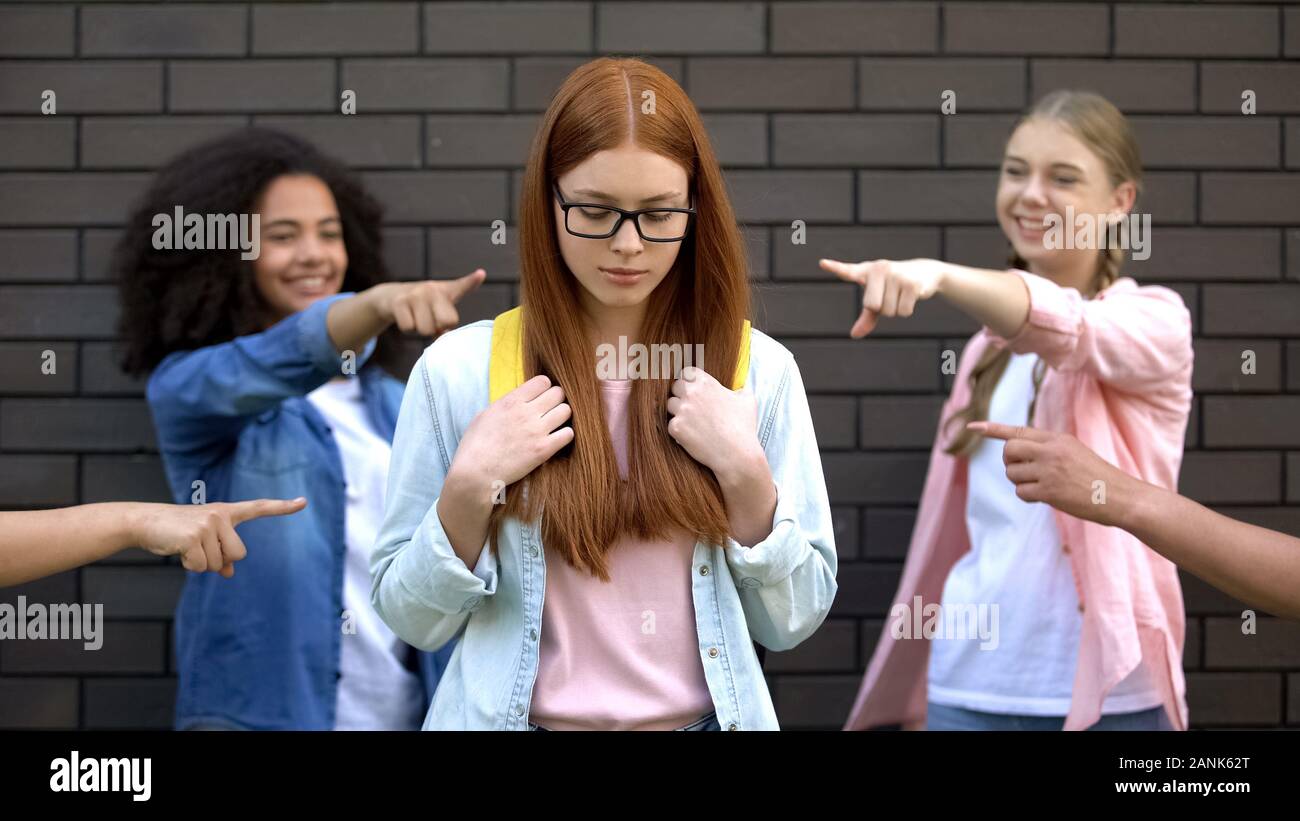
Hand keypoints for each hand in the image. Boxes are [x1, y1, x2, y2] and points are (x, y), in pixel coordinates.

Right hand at [133, 497, 307, 577]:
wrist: (145, 522)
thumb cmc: (176, 532)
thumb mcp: (201, 540)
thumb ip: (219, 554)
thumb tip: (229, 573)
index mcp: (227, 513)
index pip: (259, 507)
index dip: (282, 507)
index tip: (304, 502)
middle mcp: (221, 515)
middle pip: (238, 554)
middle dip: (219, 559)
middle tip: (198, 547)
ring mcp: (208, 524)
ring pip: (219, 563)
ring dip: (202, 563)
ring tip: (186, 547)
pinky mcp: (194, 536)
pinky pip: (202, 566)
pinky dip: (190, 566)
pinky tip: (179, 551)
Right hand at [376, 269, 485, 337]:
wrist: (392, 296)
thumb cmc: (424, 304)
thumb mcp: (442, 303)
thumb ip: (451, 317)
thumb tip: (445, 330)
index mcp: (445, 291)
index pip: (462, 286)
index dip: (471, 281)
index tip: (481, 274)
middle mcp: (431, 289)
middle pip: (444, 323)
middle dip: (438, 328)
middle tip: (431, 320)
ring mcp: (415, 295)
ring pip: (425, 329)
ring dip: (421, 330)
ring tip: (418, 318)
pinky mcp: (399, 302)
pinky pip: (409, 328)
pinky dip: (408, 329)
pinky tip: (407, 317)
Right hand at [446, 375, 573, 500]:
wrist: (475, 473)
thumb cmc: (474, 446)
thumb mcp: (484, 415)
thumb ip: (504, 405)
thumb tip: (517, 402)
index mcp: (511, 401)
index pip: (542, 381)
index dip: (544, 388)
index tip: (540, 398)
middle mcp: (526, 412)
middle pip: (558, 393)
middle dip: (556, 400)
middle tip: (550, 411)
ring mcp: (537, 430)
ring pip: (566, 411)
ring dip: (562, 417)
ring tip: (554, 425)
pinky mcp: (544, 450)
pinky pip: (568, 434)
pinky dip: (565, 435)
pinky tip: (556, 439)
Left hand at [665, 366, 762, 479]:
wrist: (737, 454)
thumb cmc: (744, 427)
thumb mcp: (748, 401)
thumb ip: (740, 389)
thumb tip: (740, 388)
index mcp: (706, 383)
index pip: (687, 372)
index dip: (690, 381)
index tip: (693, 389)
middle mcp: (691, 394)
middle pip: (675, 387)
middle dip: (681, 395)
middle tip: (691, 407)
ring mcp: (682, 410)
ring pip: (670, 405)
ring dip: (679, 412)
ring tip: (692, 423)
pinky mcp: (676, 428)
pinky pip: (671, 425)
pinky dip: (679, 431)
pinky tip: (692, 436)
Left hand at [820, 258, 945, 337]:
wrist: (926, 272)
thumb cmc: (894, 286)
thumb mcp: (879, 299)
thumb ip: (866, 317)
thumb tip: (854, 335)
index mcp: (867, 271)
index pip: (848, 271)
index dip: (836, 268)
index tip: (823, 264)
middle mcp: (880, 269)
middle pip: (872, 306)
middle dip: (882, 309)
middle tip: (891, 295)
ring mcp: (896, 275)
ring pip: (889, 311)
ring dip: (896, 309)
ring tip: (902, 293)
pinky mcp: (911, 284)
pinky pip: (903, 312)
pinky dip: (907, 310)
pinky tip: (911, 295)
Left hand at [970, 421, 1127, 525]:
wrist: (1121, 496)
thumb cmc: (1098, 477)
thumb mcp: (1075, 452)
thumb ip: (1048, 448)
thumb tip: (1017, 453)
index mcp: (1057, 438)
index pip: (1019, 430)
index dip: (993, 429)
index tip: (972, 427)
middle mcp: (1051, 450)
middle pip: (1008, 450)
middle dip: (1009, 462)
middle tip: (1023, 470)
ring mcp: (1049, 470)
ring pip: (1012, 473)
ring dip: (1020, 482)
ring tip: (1042, 485)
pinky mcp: (1049, 490)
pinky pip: (1021, 492)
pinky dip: (1028, 497)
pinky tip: (1045, 497)